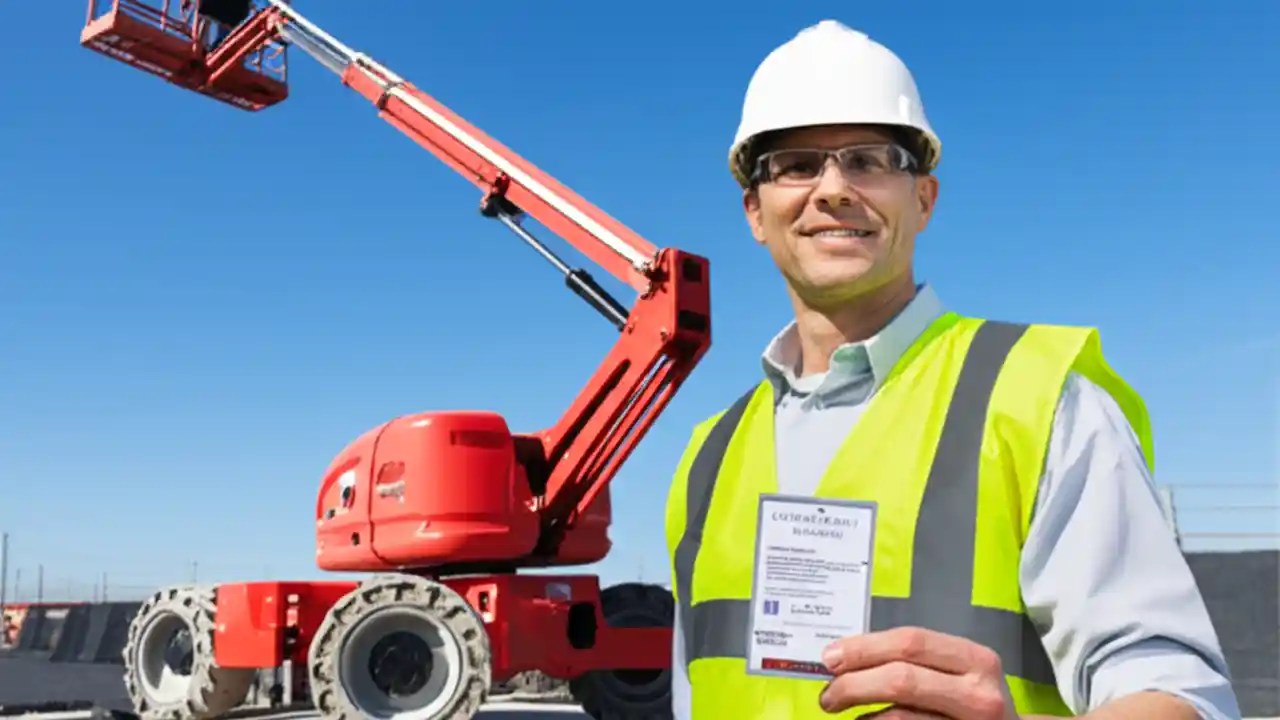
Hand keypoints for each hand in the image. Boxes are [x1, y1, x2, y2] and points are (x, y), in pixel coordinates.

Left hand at [817, 626, 1017, 718]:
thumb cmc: (971, 704)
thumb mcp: (957, 674)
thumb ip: (913, 662)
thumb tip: (845, 658)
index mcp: (976, 660)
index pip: (911, 642)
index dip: (864, 648)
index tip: (829, 657)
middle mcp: (979, 694)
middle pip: (902, 680)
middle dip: (853, 685)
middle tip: (827, 696)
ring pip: (900, 718)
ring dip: (861, 716)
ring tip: (842, 713)